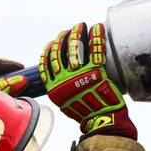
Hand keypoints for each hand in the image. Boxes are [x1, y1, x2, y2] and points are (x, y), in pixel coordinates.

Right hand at [40, 22, 135, 138]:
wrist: (104, 123)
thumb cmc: (88, 114)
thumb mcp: (67, 103)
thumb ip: (63, 89)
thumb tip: (62, 74)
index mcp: (54, 89)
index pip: (46, 64)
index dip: (48, 50)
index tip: (52, 43)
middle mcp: (64, 81)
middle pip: (58, 52)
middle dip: (61, 38)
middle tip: (67, 31)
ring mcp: (79, 76)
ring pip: (74, 48)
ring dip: (76, 34)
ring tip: (79, 27)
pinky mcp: (96, 72)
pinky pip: (95, 50)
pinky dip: (96, 36)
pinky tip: (96, 28)